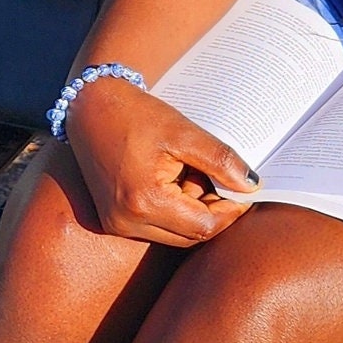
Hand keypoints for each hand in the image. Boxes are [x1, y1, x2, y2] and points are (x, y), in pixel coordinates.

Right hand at [63, 74, 259, 247]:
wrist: (90, 106)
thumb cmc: (136, 115)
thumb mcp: (184, 132)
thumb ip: (221, 161)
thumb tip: (252, 186)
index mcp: (144, 201)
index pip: (204, 226)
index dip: (231, 211)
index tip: (246, 191)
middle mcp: (126, 221)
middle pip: (190, 236)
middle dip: (211, 211)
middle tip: (219, 178)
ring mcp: (116, 224)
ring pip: (175, 234)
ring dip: (192, 211)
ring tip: (190, 173)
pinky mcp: (113, 220)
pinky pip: (156, 226)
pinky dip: (173, 210)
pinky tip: (173, 179)